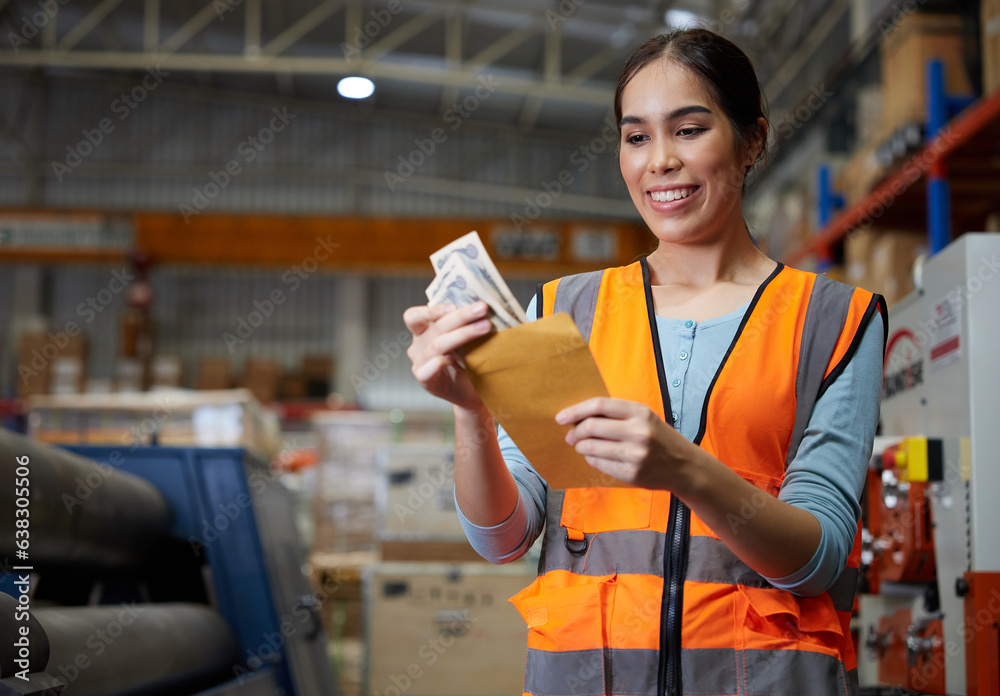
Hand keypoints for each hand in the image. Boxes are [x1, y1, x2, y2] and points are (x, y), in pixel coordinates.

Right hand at [403, 301, 492, 411]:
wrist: (471, 391)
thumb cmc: (467, 361)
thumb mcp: (465, 337)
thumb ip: (467, 321)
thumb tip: (483, 304)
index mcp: (423, 331)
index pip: (415, 316)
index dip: (432, 310)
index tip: (455, 306)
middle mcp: (418, 346)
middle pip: (434, 328)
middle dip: (461, 316)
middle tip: (483, 309)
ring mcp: (419, 363)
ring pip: (437, 345)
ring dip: (463, 334)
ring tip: (485, 327)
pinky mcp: (425, 380)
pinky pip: (429, 369)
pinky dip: (440, 362)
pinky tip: (453, 359)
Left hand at [556, 397, 695, 488]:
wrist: (684, 466)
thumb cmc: (660, 438)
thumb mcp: (645, 417)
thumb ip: (617, 415)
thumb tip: (580, 416)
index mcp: (640, 412)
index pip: (599, 405)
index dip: (576, 410)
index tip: (561, 417)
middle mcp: (638, 432)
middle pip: (591, 427)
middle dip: (575, 432)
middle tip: (570, 436)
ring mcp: (634, 455)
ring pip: (591, 448)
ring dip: (581, 447)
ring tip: (581, 446)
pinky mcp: (631, 473)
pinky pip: (599, 464)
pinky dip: (591, 459)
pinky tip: (594, 456)